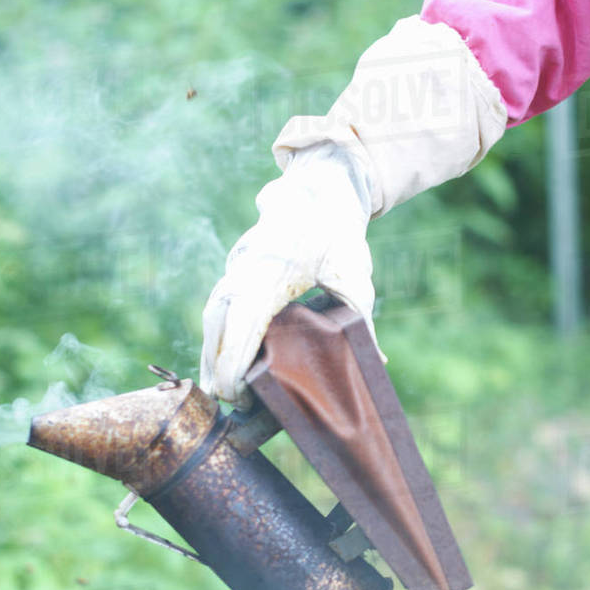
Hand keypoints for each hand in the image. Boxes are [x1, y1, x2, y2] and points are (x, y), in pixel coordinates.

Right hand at [200, 15, 507, 404]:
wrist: (322, 190)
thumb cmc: (339, 234)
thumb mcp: (355, 277)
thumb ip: (360, 321)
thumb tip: (377, 362)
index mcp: (274, 267)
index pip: (245, 319)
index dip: (235, 357)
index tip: (234, 389)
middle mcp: (248, 265)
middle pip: (221, 319)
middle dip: (217, 360)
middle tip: (222, 399)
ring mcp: (239, 263)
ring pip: (216, 311)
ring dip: (212, 348)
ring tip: (216, 387)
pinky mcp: (239, 265)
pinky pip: (221, 302)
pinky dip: (218, 331)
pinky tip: (220, 357)